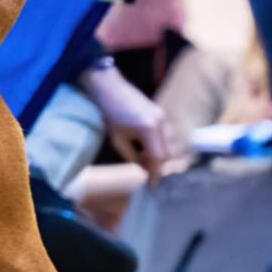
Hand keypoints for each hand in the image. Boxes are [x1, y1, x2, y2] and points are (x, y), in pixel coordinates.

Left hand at [82, 64, 168, 180]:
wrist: (107, 86)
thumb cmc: (108, 112)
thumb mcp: (117, 139)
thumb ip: (130, 155)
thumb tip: (138, 170)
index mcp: (150, 129)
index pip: (158, 157)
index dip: (154, 172)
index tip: (150, 184)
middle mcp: (160, 122)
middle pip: (164, 151)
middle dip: (155, 166)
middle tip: (146, 178)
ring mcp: (160, 115)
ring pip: (162, 143)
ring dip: (154, 156)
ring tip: (142, 165)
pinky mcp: (157, 112)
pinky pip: (159, 134)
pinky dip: (153, 145)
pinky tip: (142, 151)